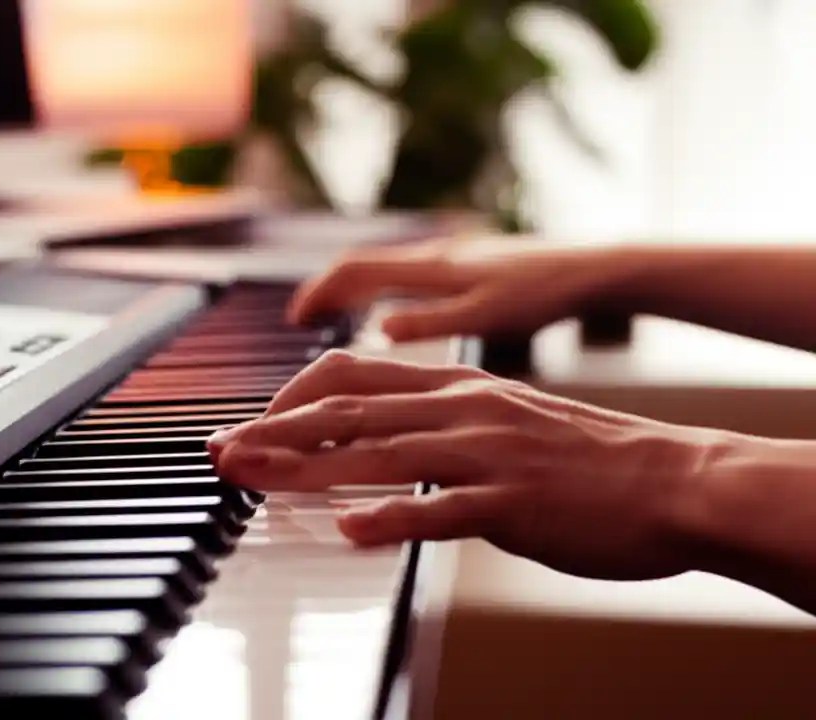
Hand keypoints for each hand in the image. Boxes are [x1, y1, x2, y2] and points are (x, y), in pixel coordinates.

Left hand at [207, 350, 730, 581]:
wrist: (671, 480)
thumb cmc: (583, 458)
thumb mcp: (501, 419)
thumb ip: (439, 423)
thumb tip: (378, 441)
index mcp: (456, 387)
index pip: (351, 376)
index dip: (291, 397)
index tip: (252, 423)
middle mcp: (462, 410)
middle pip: (346, 411)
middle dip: (273, 431)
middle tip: (220, 451)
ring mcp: (487, 454)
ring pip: (378, 454)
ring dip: (305, 468)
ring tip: (252, 479)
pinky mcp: (513, 502)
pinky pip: (442, 510)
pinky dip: (391, 519)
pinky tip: (348, 530)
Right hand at [287, 235, 635, 341]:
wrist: (598, 269)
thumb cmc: (547, 295)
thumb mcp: (487, 317)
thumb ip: (431, 324)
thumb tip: (378, 328)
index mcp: (433, 266)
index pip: (355, 270)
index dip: (319, 292)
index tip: (296, 317)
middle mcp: (437, 255)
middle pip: (365, 265)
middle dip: (328, 290)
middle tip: (303, 319)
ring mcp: (455, 258)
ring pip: (389, 269)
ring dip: (356, 291)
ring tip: (338, 319)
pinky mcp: (473, 266)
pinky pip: (412, 276)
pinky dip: (387, 292)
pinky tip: (398, 316)